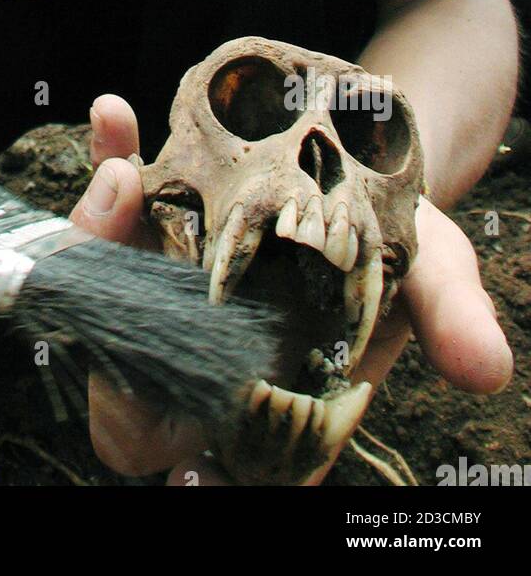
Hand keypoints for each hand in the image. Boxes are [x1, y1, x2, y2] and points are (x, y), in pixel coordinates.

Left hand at [69, 95, 511, 483]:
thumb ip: (449, 316)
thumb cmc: (402, 243)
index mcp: (267, 388)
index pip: (208, 450)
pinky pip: (114, 198)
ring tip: (122, 173)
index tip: (186, 468)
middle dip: (112, 346)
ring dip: (97, 233)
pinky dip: (109, 154)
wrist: (378, 163)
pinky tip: (115, 113)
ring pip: (104, 285)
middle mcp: (204, 343)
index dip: (191, 467)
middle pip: (126, 379)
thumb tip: (484, 368)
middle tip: (127, 273)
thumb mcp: (432, 272)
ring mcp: (168, 277)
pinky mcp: (153, 213)